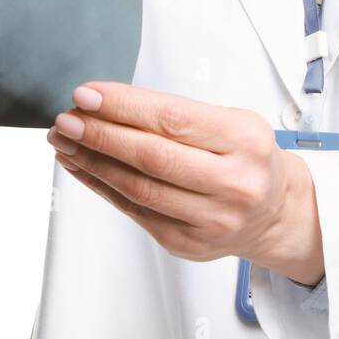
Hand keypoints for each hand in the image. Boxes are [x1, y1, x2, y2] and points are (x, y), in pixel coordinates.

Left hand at [46, 82, 324, 286]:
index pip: (172, 118)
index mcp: (244, 140)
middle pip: (152, 156)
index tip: (87, 95)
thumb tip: (105, 104)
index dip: (123, 106)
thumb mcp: (230, 122)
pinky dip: (102, 186)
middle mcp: (233, 183)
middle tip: (67, 119)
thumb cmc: (244, 157)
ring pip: (138, 188)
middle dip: (100, 134)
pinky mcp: (187, 244)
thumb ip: (177, 115)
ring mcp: (211, 220)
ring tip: (65, 141)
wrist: (273, 211)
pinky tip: (82, 166)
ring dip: (93, 162)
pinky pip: (134, 211)